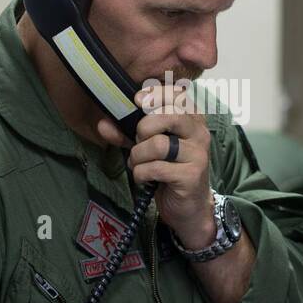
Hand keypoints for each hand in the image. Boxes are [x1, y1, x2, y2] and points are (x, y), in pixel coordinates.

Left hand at [97, 83, 214, 248]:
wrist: (188, 207)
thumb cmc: (168, 171)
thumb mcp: (147, 147)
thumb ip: (127, 133)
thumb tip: (102, 124)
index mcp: (192, 119)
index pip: (177, 94)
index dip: (154, 95)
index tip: (137, 102)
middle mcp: (199, 133)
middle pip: (167, 116)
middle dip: (143, 129)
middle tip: (139, 143)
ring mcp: (198, 154)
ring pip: (159, 144)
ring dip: (138, 156)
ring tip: (138, 164)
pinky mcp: (192, 175)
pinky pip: (156, 168)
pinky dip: (141, 174)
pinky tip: (144, 178)